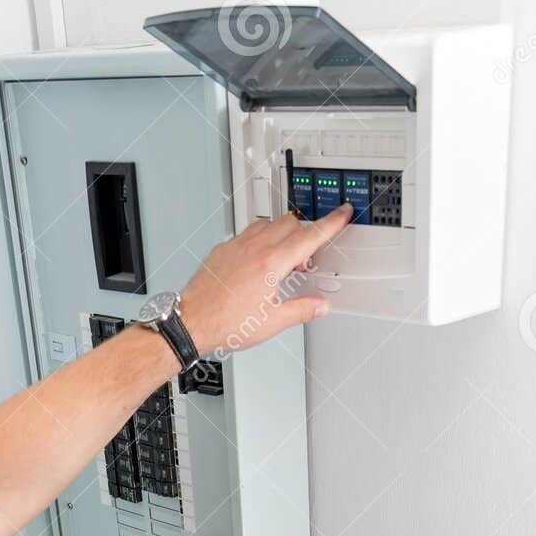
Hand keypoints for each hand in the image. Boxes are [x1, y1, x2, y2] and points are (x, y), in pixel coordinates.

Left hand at [179, 203, 353, 356]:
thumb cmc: (224, 322)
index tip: (343, 213)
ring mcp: (237, 245)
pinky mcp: (223, 248)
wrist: (191, 321)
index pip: (310, 236)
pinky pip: (248, 232)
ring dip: (282, 235)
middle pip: (291, 223)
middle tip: (305, 261)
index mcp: (272, 264)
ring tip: (281, 262)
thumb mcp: (272, 322)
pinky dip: (261, 239)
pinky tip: (257, 261)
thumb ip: (301, 310)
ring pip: (269, 224)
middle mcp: (254, 248)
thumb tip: (320, 306)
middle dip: (304, 235)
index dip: (331, 223)